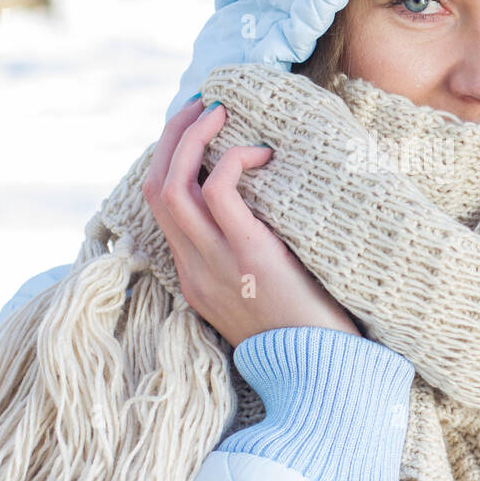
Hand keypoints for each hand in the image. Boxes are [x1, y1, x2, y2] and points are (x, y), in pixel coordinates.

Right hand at [142, 98, 362, 348]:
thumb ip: (250, 256)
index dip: (170, 160)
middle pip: (156, 189)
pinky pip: (220, 192)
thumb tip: (268, 207)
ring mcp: (215, 264)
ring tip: (218, 110)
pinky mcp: (248, 257)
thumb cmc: (309, 333)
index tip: (195, 131)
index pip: (160, 208)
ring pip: (174, 186)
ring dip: (192, 138)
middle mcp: (194, 269)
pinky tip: (262, 154)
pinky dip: (232, 160)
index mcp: (194, 277)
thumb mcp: (265, 294)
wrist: (323, 376)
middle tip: (199, 104)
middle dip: (172, 138)